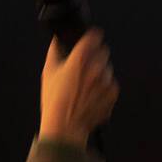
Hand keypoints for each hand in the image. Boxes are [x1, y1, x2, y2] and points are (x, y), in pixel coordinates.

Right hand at [39, 28, 118, 146]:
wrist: (65, 126)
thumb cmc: (55, 101)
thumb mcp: (48, 72)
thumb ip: (55, 50)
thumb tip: (57, 40)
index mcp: (81, 58)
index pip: (95, 36)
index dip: (91, 37)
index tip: (89, 40)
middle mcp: (96, 66)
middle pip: (103, 51)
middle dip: (94, 56)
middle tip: (83, 69)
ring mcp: (106, 80)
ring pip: (107, 68)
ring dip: (99, 73)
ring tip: (85, 87)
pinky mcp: (113, 92)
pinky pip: (111, 84)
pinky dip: (103, 88)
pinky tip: (90, 96)